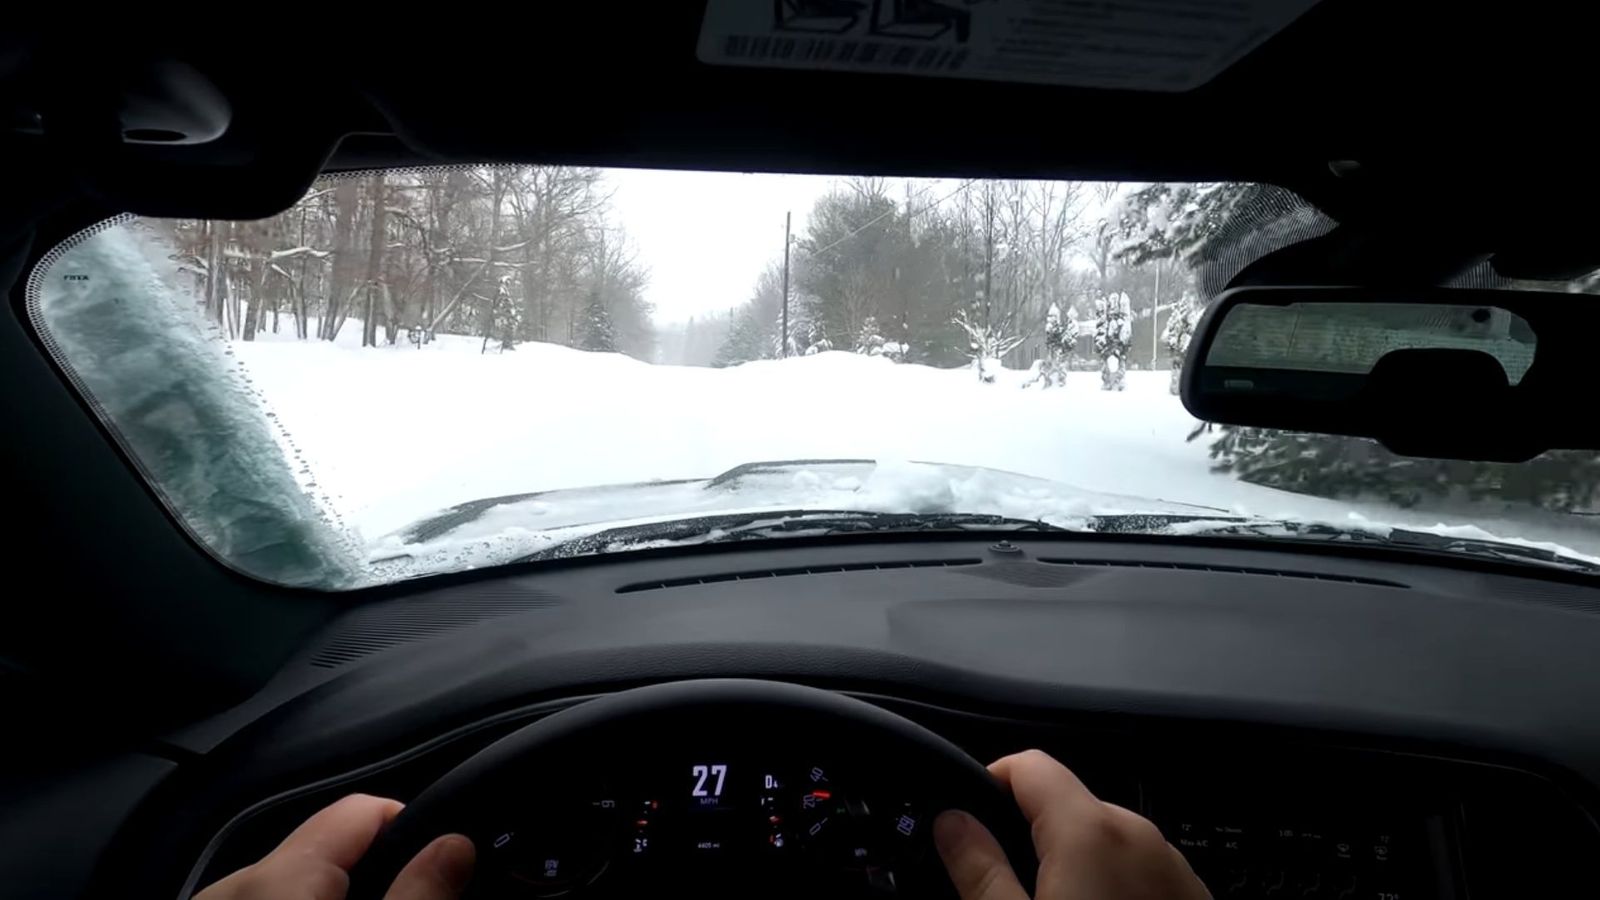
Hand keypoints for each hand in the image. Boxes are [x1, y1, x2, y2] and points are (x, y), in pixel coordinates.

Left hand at [194, 794, 474, 899]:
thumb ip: (418, 894)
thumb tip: (454, 846)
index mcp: (277, 878)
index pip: (359, 809)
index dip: (410, 827)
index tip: (440, 862)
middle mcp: (230, 886)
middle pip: (324, 849)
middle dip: (369, 871)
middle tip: (406, 897)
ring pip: (289, 883)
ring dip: (327, 895)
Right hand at [935, 750, 1209, 899]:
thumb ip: (978, 870)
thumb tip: (952, 825)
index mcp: (1089, 830)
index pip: (1028, 765)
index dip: (988, 786)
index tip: (968, 825)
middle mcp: (1140, 837)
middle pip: (1067, 805)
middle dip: (1030, 839)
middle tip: (1007, 897)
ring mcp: (1175, 870)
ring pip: (1105, 844)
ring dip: (1075, 869)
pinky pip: (1139, 876)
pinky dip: (1113, 892)